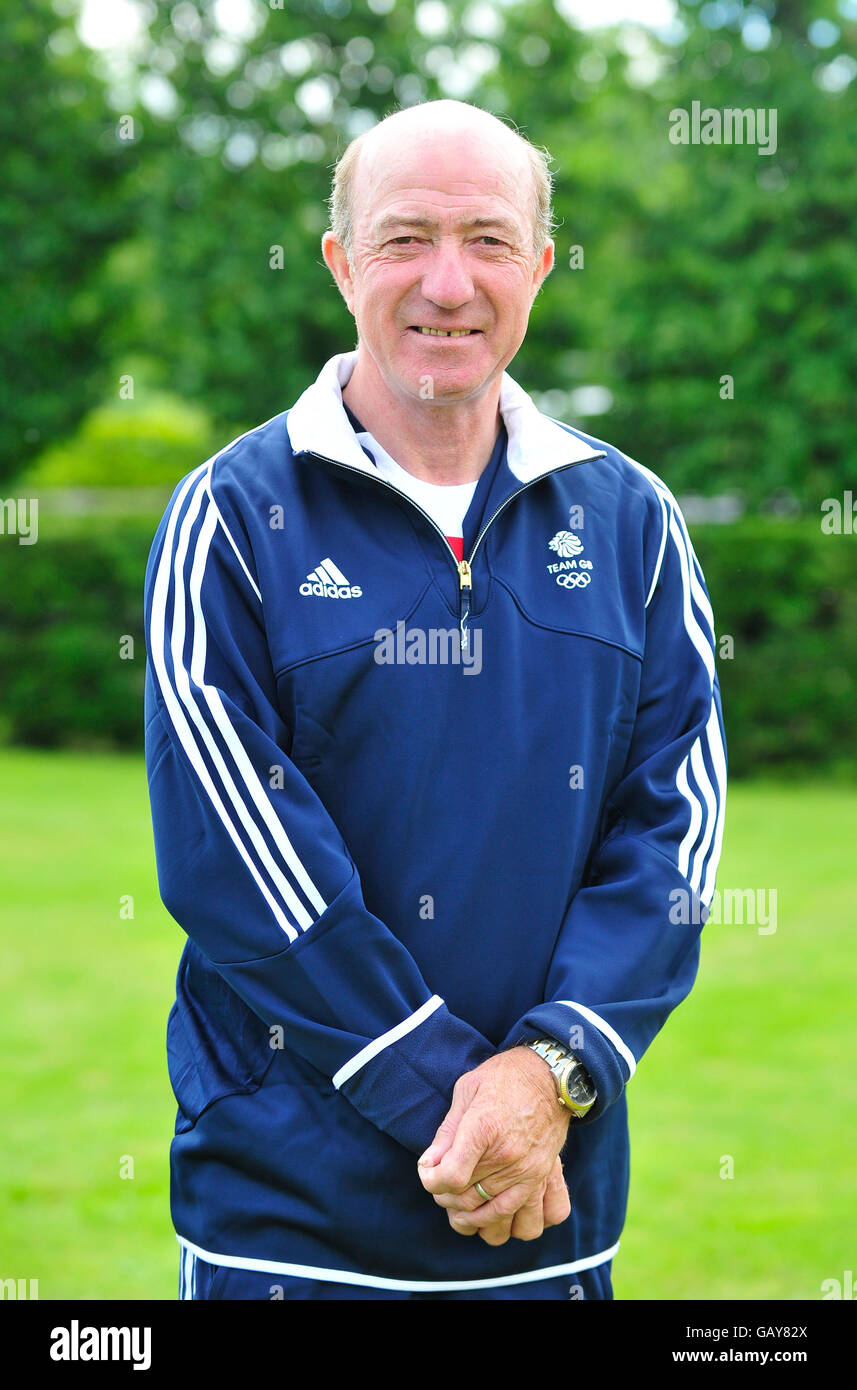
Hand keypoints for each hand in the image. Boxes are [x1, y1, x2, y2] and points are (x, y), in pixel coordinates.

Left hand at [417, 1047, 571, 1245]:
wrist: (550, 1074)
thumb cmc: (504, 1077)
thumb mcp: (467, 1090)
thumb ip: (447, 1132)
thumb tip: (429, 1164)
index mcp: (484, 1129)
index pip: (451, 1177)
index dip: (431, 1181)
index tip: (428, 1172)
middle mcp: (508, 1156)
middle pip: (467, 1199)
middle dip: (445, 1196)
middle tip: (442, 1182)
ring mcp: (529, 1172)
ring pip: (494, 1219)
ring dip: (473, 1218)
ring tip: (463, 1203)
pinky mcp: (544, 1179)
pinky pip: (530, 1222)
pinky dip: (509, 1225)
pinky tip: (495, 1210)